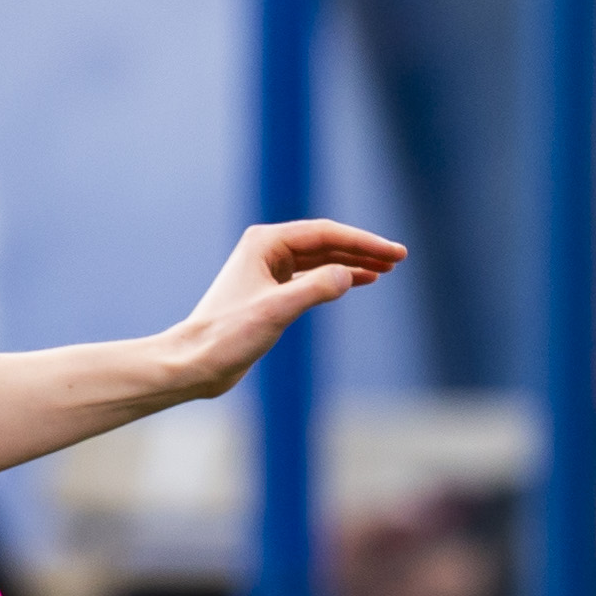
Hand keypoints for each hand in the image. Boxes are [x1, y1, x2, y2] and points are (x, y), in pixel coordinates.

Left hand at [164, 218, 405, 397]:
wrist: (196, 361)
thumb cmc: (228, 335)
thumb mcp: (277, 311)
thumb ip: (316, 289)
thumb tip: (351, 275)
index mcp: (265, 242)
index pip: (326, 234)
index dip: (364, 242)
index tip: (396, 253)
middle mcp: (266, 249)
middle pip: (326, 242)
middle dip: (362, 250)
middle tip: (398, 259)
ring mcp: (267, 269)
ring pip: (320, 259)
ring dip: (352, 263)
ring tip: (385, 270)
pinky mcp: (269, 291)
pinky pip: (310, 277)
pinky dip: (335, 278)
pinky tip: (358, 281)